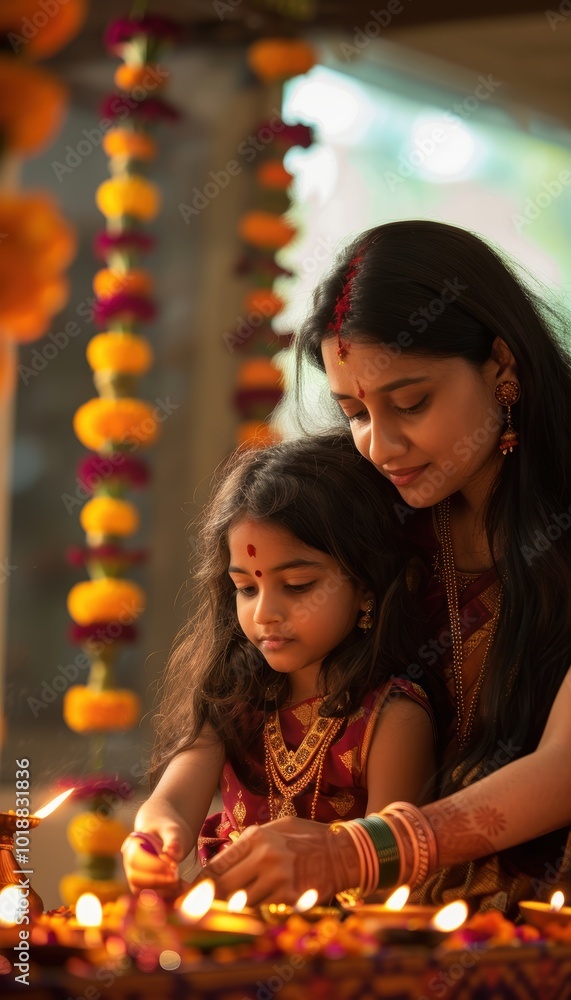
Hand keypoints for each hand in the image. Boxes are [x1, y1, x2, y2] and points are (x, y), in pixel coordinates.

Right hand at [121, 817, 190, 895]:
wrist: (164, 836)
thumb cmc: (166, 831)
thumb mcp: (172, 830)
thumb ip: (173, 841)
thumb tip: (172, 853)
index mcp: (132, 846)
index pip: (137, 860)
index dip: (154, 866)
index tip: (174, 868)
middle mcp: (129, 864)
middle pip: (135, 880)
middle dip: (157, 882)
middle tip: (177, 879)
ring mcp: (134, 878)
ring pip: (142, 893)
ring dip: (162, 892)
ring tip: (182, 885)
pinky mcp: (143, 889)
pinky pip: (150, 898)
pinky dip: (166, 898)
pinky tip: (181, 891)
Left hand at [202, 817, 360, 905]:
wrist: (343, 853)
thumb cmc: (308, 837)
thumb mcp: (278, 827)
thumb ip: (251, 842)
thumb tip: (224, 860)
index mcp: (257, 837)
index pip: (218, 865)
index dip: (204, 881)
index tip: (197, 890)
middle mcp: (264, 857)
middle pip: (223, 887)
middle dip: (213, 898)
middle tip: (205, 905)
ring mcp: (277, 879)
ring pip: (241, 902)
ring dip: (236, 905)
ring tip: (233, 904)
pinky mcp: (289, 897)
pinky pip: (263, 908)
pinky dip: (259, 908)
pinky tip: (261, 902)